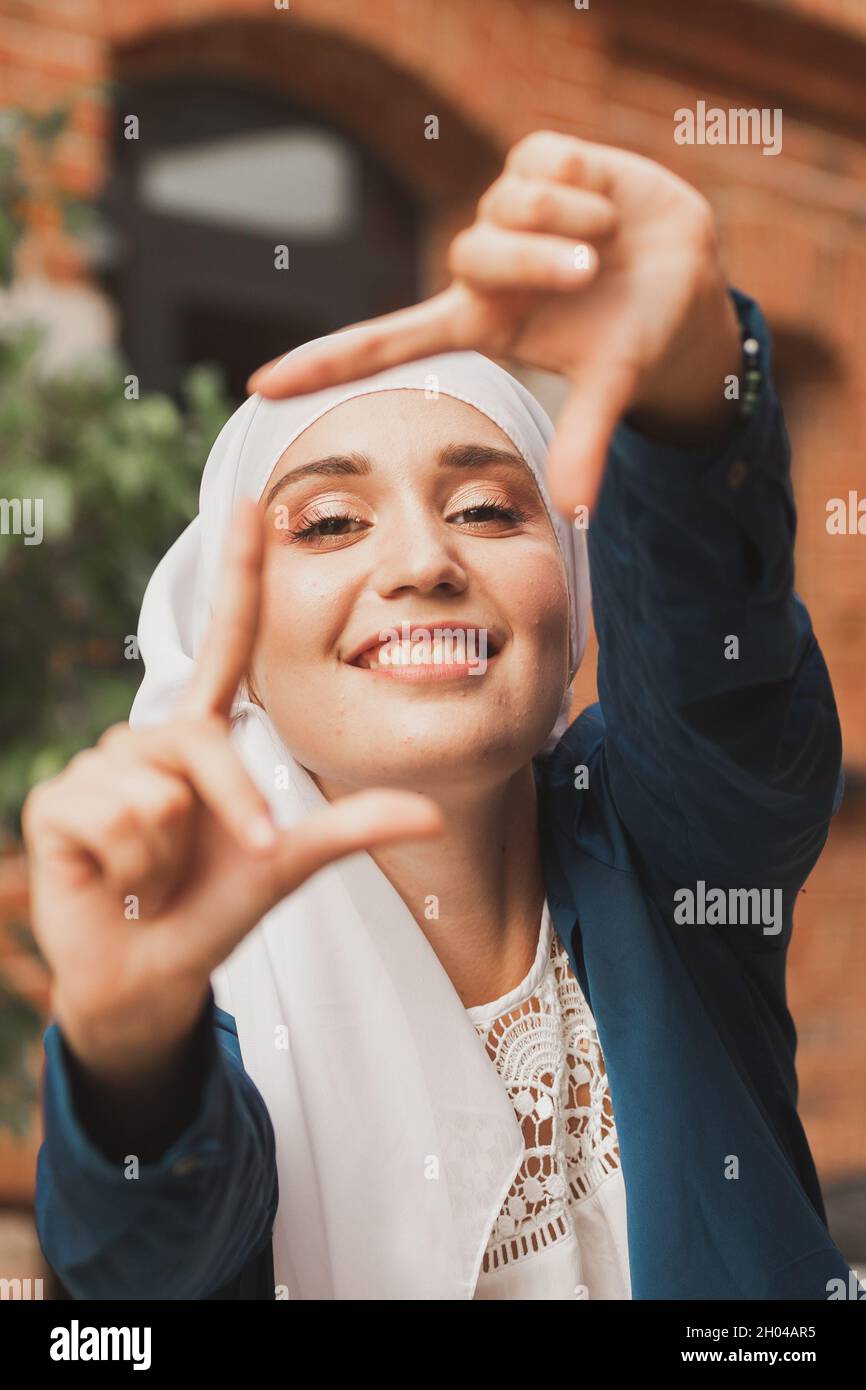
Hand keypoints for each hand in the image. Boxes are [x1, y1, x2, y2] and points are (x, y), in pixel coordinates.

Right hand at [23, 499, 443, 1078]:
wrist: (150, 971)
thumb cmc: (218, 905)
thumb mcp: (289, 862)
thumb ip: (352, 829)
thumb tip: (433, 813)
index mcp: (205, 737)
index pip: (226, 643)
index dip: (238, 574)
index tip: (253, 502)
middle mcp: (152, 739)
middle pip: (205, 751)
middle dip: (226, 818)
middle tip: (204, 870)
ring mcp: (100, 766)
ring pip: (160, 795)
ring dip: (168, 855)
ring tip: (151, 874)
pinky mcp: (57, 802)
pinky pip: (114, 820)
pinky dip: (128, 868)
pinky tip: (113, 879)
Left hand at [247, 131, 741, 515]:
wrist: (689, 273)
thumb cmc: (636, 334)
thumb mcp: (610, 385)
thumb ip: (585, 440)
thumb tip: (577, 511)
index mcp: (482, 322)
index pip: (387, 343)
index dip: (325, 363)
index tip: (259, 385)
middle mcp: (482, 266)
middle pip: (475, 252)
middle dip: (539, 261)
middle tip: (591, 272)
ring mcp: (507, 211)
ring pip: (512, 201)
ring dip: (570, 223)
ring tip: (605, 243)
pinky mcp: (537, 160)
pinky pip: (544, 162)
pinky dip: (586, 185)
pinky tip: (604, 202)